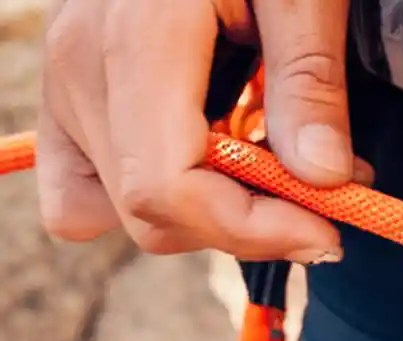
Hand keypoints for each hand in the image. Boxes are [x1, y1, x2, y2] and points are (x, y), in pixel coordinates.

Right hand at [38, 0, 352, 262]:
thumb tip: (323, 180)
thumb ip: (308, 81)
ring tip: (271, 175)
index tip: (332, 230)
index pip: (167, 188)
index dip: (253, 229)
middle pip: (147, 213)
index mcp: (136, 40)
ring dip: (201, 217)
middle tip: (323, 200)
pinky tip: (209, 164)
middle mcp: (80, 69)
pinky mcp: (66, 89)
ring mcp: (63, 82)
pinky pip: (80, 186)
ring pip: (111, 210)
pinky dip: (145, 196)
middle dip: (244, 227)